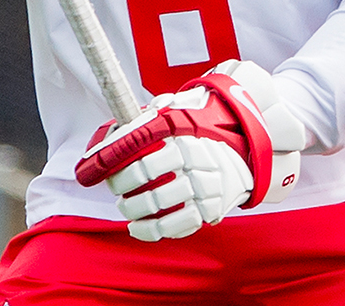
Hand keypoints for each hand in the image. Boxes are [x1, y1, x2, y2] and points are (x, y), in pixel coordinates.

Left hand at [75, 60, 305, 240]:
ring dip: (133, 210)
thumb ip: (151, 117)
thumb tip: (114, 129)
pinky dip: (152, 231)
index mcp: (187, 137)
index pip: (144, 152)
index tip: (101, 170)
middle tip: (114, 188)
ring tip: (125, 207)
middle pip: (148, 180)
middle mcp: (198, 163)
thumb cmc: (200, 131)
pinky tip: (137, 228)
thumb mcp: (181, 113)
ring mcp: (205, 189)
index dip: (117, 164)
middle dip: (122, 187)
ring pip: (159, 206)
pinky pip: (176, 227)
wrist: (244, 152)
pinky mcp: (210, 211)